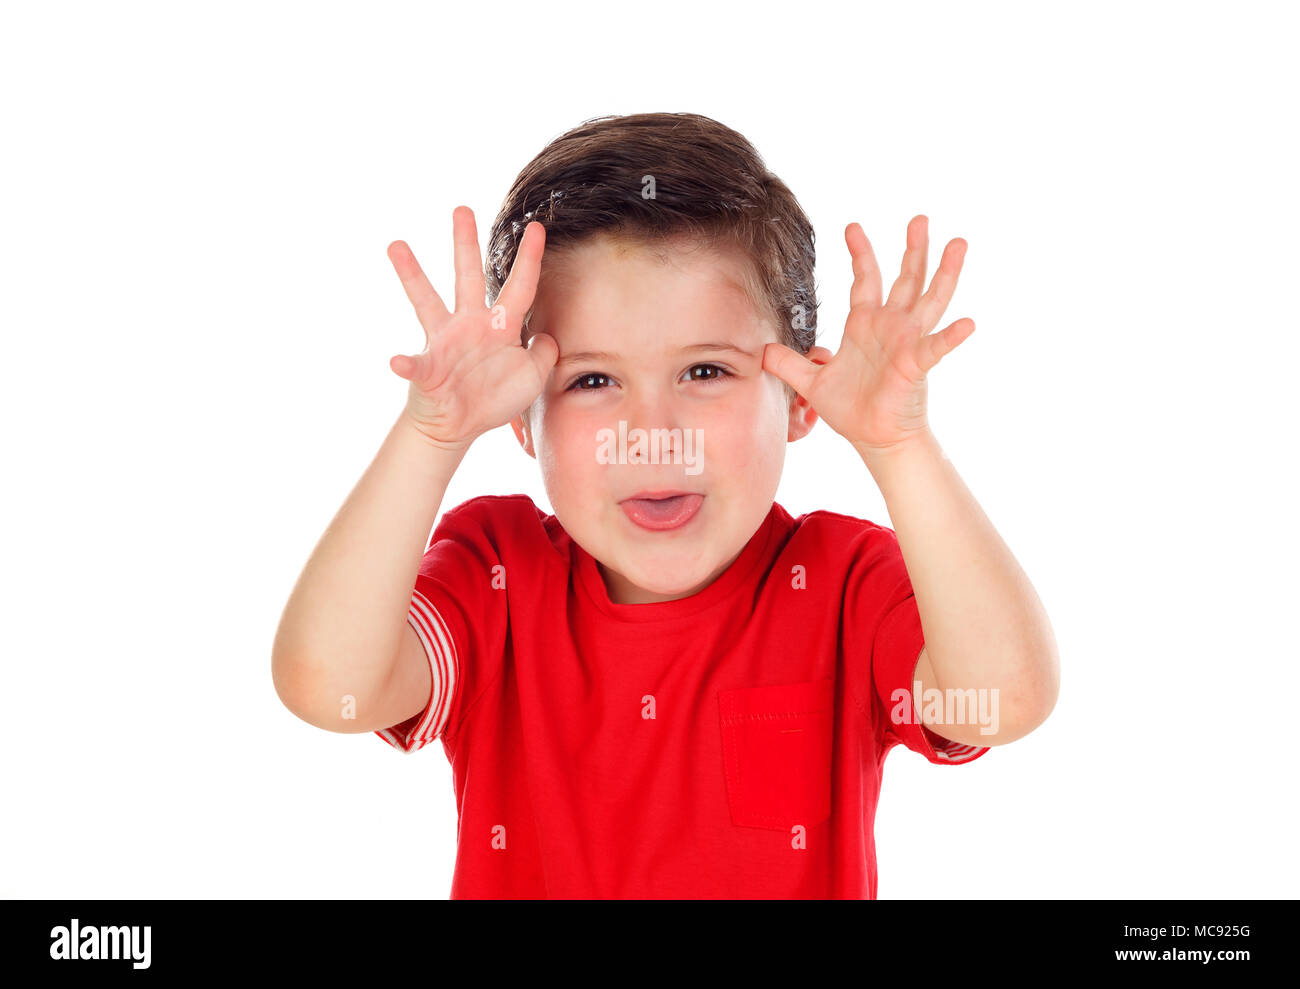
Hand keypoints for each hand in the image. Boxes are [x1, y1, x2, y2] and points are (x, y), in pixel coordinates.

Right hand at [387, 206, 558, 450]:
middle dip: (465, 244)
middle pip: (468, 277)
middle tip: (462, 209)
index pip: (520, 287)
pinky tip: (396, 361)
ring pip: (428, 301)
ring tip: (397, 246)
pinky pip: (413, 364)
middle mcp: (470, 325)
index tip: (537, 227)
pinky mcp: (426, 368)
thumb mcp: (533, 377)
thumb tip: (547, 333)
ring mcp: (444, 343)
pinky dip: (404, 363)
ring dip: (413, 275)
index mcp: (500, 326)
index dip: (529, 258)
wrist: (460, 425)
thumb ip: (545, 353)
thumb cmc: (494, 398)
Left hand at [762, 215, 973, 454]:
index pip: (864, 280)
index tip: (853, 226)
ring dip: (945, 272)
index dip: (860, 253)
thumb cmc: (852, 410)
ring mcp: (908, 342)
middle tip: (920, 219)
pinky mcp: (917, 365)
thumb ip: (788, 364)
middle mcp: (891, 326)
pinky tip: (968, 323)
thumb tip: (762, 352)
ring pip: (930, 299)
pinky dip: (952, 336)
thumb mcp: (811, 383)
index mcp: (866, 324)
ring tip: (958, 243)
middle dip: (913, 249)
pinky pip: (937, 348)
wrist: (874, 438)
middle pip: (906, 278)